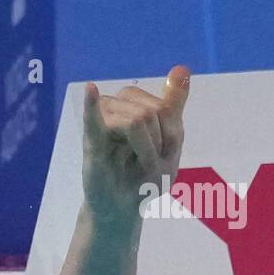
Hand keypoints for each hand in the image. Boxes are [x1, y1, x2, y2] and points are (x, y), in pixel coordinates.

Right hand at [81, 64, 190, 223]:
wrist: (124, 207)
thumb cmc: (146, 175)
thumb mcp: (170, 142)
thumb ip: (172, 104)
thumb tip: (182, 67)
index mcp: (136, 107)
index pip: (162, 107)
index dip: (169, 132)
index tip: (164, 151)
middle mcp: (117, 110)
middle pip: (150, 112)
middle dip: (158, 142)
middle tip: (148, 160)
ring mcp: (103, 124)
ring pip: (135, 121)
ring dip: (145, 151)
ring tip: (134, 163)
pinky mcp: (92, 143)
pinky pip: (94, 121)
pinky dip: (93, 106)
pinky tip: (91, 90)